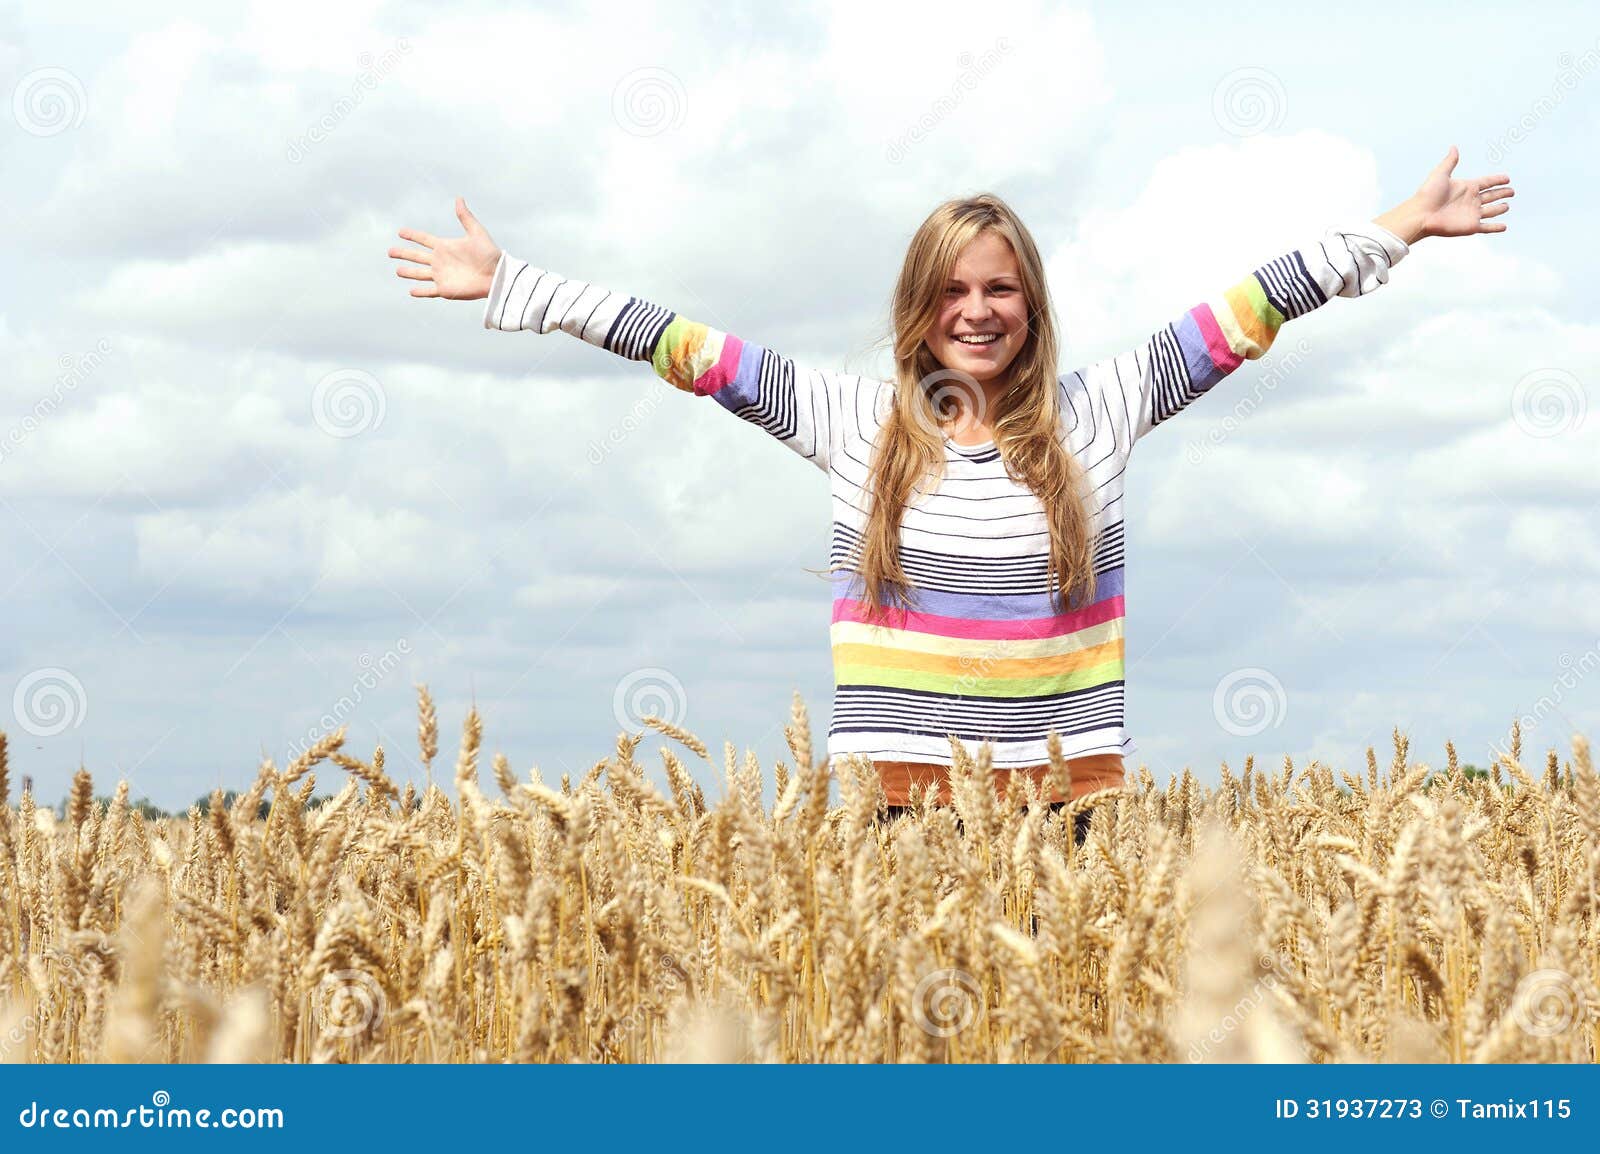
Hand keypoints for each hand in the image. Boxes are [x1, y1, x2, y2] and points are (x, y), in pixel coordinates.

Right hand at [388, 197, 501, 299]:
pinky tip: (411, 291)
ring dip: (408, 272)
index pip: (424, 239)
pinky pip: (430, 291)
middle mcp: (440, 261)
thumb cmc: (489, 254)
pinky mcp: (445, 290)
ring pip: (420, 274)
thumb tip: (458, 198)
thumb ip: (465, 217)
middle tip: (390, 251)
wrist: (497, 276)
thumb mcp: (477, 232)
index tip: (400, 232)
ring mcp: (442, 276)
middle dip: (403, 254)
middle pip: (417, 257)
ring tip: (397, 271)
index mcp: (445, 247)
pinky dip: (420, 292)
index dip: (412, 235)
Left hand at [1381, 146, 1513, 242]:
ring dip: (1500, 208)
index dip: (1497, 180)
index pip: (1487, 182)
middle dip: (1502, 193)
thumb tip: (1453, 147)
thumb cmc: (1427, 194)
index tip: (1507, 178)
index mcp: (1467, 187)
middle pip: (1492, 196)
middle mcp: (1471, 200)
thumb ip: (1450, 161)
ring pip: (1491, 211)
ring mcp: (1472, 214)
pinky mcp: (1471, 227)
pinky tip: (1504, 226)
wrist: (1420, 215)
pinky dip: (1496, 227)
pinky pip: (1487, 227)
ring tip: (1507, 206)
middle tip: (1511, 191)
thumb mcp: (1440, 174)